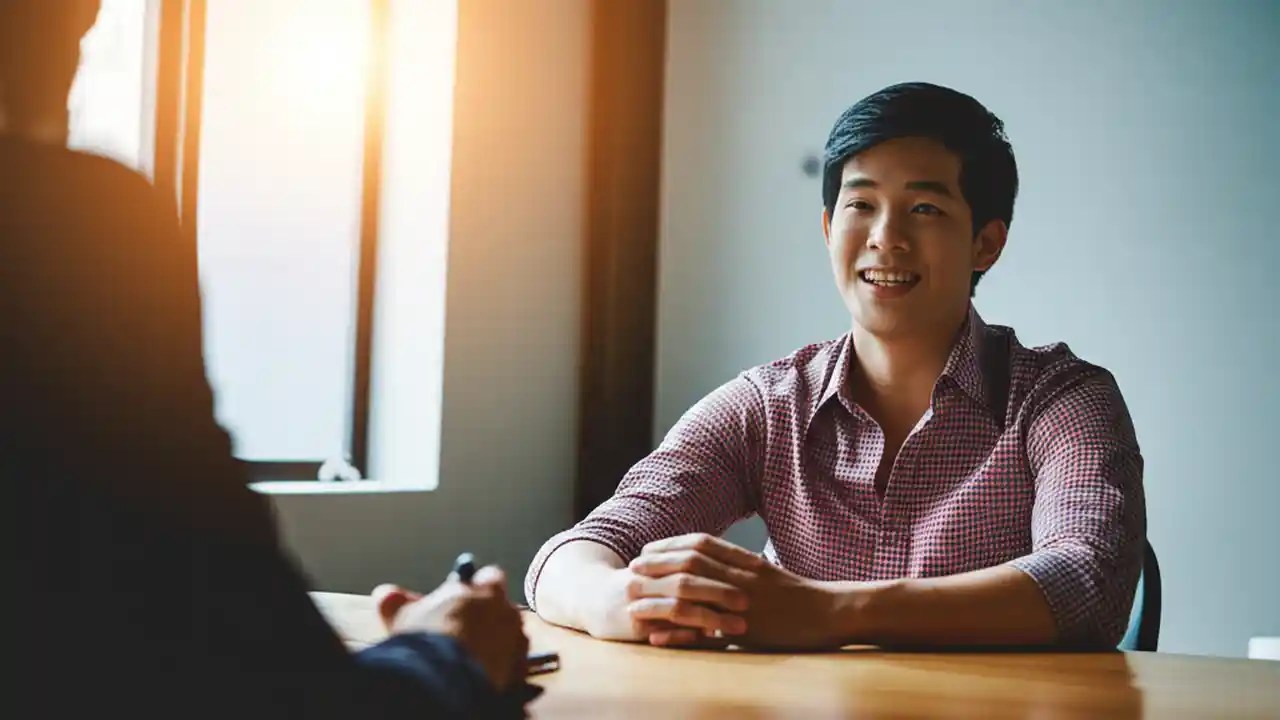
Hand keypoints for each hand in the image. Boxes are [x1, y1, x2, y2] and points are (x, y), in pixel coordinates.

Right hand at [371, 566, 528, 690]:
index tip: (461, 597)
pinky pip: (513, 662)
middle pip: (503, 606)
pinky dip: (500, 664)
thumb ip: (396, 601)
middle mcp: (509, 611)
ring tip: (470, 653)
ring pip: (510, 635)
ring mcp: (517, 641)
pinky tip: (480, 670)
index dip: (476, 586)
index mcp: (487, 589)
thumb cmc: (427, 639)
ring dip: (495, 640)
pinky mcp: (519, 669)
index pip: (490, 576)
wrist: (447, 679)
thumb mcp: (403, 616)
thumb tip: (385, 594)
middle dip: (488, 614)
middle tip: (465, 628)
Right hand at [580, 565, 750, 647]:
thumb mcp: (667, 568)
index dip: (727, 557)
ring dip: (713, 618)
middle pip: (690, 578)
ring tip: (740, 627)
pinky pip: (666, 631)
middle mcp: (650, 574)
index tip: (757, 567)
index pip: (699, 549)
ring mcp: (641, 599)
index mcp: (663, 556)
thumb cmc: (642, 586)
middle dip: (722, 590)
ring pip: (681, 607)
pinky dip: (690, 636)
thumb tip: (746, 562)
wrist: (594, 600)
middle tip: (749, 600)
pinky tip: (711, 641)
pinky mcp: (634, 624)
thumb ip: (698, 563)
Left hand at [630, 534, 842, 649]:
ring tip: (633, 599)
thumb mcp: (771, 575)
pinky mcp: (747, 628)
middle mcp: (741, 576)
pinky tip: (658, 638)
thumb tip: (721, 566)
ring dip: (659, 594)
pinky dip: (678, 634)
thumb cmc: (803, 596)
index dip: (671, 544)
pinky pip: (705, 630)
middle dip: (658, 563)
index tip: (648, 548)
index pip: (701, 543)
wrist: (833, 612)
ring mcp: (744, 601)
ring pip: (693, 591)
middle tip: (632, 567)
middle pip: (691, 561)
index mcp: (747, 561)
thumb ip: (744, 569)